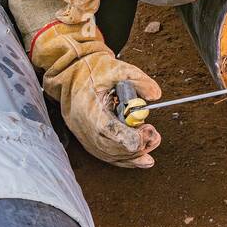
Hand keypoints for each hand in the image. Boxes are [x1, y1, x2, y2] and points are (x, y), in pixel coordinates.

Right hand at [30, 20, 161, 167]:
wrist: (71, 72)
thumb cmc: (90, 69)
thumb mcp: (116, 67)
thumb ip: (138, 79)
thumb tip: (155, 94)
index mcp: (88, 107)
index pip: (107, 129)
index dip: (127, 137)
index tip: (146, 134)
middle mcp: (83, 125)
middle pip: (110, 146)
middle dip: (136, 146)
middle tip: (154, 135)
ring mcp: (84, 134)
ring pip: (109, 154)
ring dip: (133, 155)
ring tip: (152, 143)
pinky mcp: (89, 138)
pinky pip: (107, 154)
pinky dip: (125, 158)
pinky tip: (141, 159)